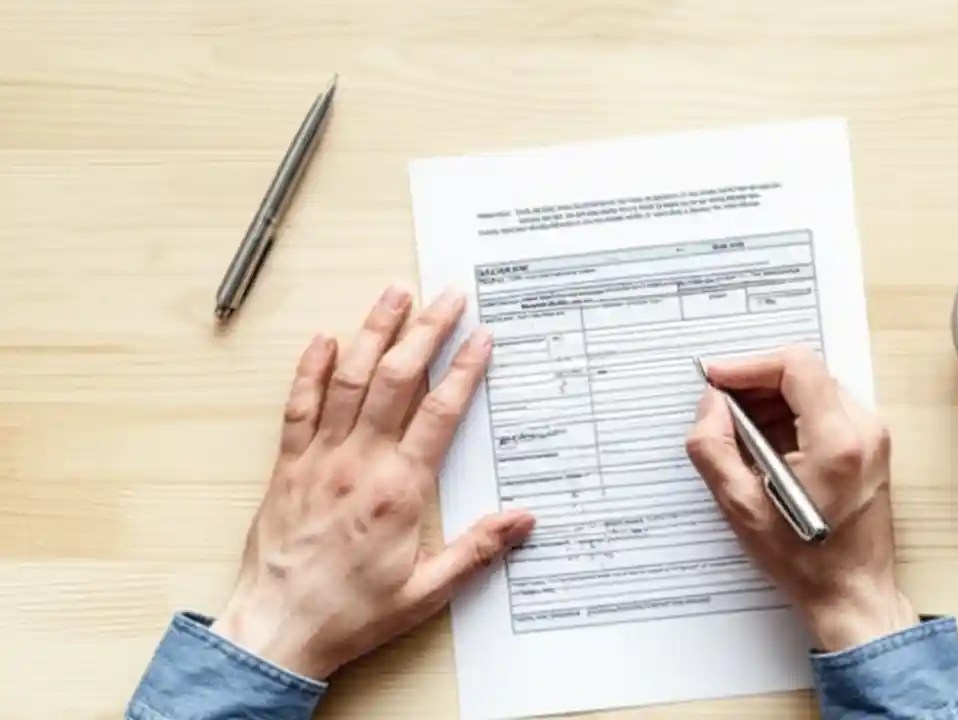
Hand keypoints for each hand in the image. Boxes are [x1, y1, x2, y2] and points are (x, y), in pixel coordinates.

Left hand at [211, 286, 533, 678]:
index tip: (481, 338)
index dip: (464, 369)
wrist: (275, 632)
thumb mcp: (426, 592)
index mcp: (399, 490)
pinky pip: (299, 406)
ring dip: (372, 332)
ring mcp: (319, 459)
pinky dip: (310, 368)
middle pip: (395, 379)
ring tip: (393, 294)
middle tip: (447, 297)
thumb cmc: (350, 615)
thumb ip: (477, 551)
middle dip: (425, 331)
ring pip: (347, 379)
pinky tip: (324, 339)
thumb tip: (524, 520)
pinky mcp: (287, 466)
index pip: (439, 412)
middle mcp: (359, 462)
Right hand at [685, 347, 916, 651]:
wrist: (853, 594)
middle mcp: (864, 430)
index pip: (796, 367)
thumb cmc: (806, 563)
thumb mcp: (741, 508)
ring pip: (814, 388)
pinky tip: (766, 444)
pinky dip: (791, 415)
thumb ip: (714, 448)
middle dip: (756, 383)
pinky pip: (826, 409)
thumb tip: (711, 405)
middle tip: (721, 407)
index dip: (749, 365)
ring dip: (772, 399)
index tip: (717, 379)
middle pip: (805, 373)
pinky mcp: (869, 447)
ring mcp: (872, 437)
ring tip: (740, 431)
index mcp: (838, 441)